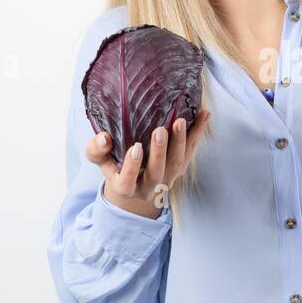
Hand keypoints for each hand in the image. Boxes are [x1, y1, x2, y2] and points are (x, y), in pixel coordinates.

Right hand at [85, 111, 211, 216]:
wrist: (134, 185)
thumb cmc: (114, 167)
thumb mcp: (100, 161)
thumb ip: (97, 150)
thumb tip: (103, 137)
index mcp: (126, 187)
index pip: (127, 182)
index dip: (132, 167)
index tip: (135, 148)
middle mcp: (149, 187)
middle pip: (157, 174)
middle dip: (159, 152)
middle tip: (160, 130)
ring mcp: (167, 178)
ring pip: (177, 164)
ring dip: (180, 142)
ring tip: (180, 121)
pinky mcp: (179, 168)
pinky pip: (190, 151)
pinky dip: (197, 133)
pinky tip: (204, 115)